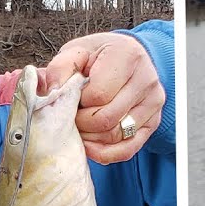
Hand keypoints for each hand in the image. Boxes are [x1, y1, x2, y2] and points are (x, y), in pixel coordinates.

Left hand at [43, 31, 165, 163]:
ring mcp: (153, 103)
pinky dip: (105, 154)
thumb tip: (50, 91)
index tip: (72, 98)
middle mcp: (146, 79)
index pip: (98, 95)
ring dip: (90, 138)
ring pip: (116, 136)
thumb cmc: (99, 56)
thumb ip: (61, 68)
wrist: (128, 57)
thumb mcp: (77, 52)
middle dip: (82, 123)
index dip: (78, 102)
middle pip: (107, 119)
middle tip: (72, 116)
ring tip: (80, 127)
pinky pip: (128, 149)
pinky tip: (90, 146)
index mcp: (127, 56)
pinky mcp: (154, 122)